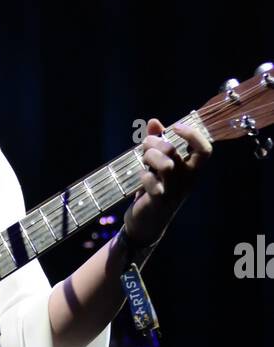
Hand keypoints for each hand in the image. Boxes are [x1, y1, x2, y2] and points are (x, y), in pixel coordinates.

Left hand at [125, 117, 211, 244]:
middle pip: (174, 150)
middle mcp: (186, 180)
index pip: (204, 150)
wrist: (146, 225)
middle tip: (145, 145)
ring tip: (143, 160)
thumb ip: (158, 142)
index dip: (192, 134)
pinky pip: (153, 183)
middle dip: (155, 141)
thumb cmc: (154, 190)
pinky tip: (142, 177)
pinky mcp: (158, 201)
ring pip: (165, 165)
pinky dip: (144, 176)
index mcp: (190, 169)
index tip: (175, 127)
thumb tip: (154, 121)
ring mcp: (173, 191)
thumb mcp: (157, 165)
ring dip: (149, 156)